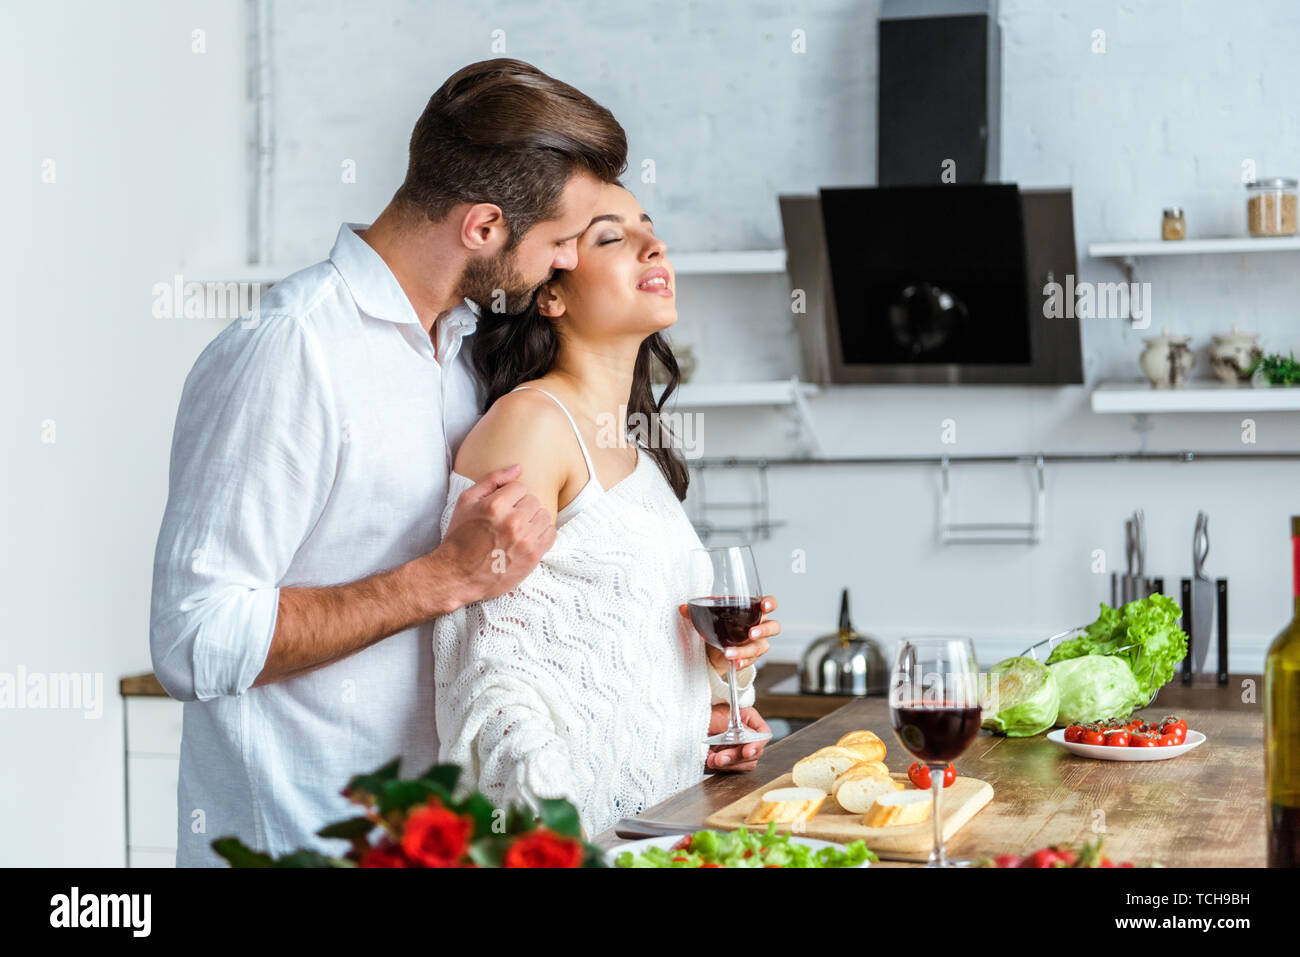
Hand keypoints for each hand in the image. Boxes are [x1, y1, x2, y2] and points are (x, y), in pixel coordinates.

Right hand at [434, 464, 555, 605]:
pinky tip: (527, 539)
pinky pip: (551, 534)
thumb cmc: (460, 536)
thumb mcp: (466, 501)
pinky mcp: (533, 556)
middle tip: (507, 521)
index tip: (501, 508)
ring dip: (532, 520)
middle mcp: (512, 522)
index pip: (520, 486)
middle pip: (534, 500)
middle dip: (521, 508)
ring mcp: (525, 540)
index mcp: (495, 506)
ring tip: (517, 530)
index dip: (510, 496)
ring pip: (544, 516)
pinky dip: (542, 534)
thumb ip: (493, 480)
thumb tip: (519, 467)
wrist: (457, 575)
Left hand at [682, 595, 778, 673]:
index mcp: (753, 611)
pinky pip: (752, 661)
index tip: (763, 605)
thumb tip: (683, 608)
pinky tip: (734, 663)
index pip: (768, 604)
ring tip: (730, 652)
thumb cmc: (720, 626)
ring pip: (760, 647)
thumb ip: (696, 612)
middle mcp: (760, 626)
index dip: (769, 603)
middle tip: (751, 633)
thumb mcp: (709, 617)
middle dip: (764, 630)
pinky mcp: (751, 657)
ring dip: (746, 650)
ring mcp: (758, 643)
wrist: (715, 648)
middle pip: (773, 627)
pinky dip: (742, 662)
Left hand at [704, 706, 769, 772]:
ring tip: (712, 758)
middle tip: (720, 757)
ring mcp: (738, 749)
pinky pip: (733, 770)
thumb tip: (748, 738)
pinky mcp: (730, 761)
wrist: (685, 727)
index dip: (757, 744)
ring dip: (728, 764)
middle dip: (737, 757)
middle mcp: (746, 736)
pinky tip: (710, 760)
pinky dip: (721, 768)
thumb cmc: (701, 715)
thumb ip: (735, 727)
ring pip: (746, 764)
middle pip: (755, 752)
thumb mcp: (717, 717)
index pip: (763, 733)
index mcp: (747, 719)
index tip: (746, 751)